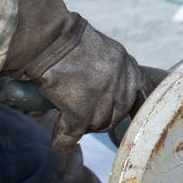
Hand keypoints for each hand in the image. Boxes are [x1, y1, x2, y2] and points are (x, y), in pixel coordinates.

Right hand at [3, 0, 148, 149]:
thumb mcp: (99, 48)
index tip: (117, 108)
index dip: (123, 102)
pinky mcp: (82, 113)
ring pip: (98, 124)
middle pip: (118, 112)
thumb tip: (102, 87)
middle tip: (86, 115)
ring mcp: (102, 100)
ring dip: (85, 126)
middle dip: (103, 116)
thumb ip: (108, 68)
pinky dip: (65, 140)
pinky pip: (75, 132)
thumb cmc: (64, 38)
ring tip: (70, 123)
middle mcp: (120, 83)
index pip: (135, 92)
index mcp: (127, 65)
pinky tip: (59, 143)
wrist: (47, 38)